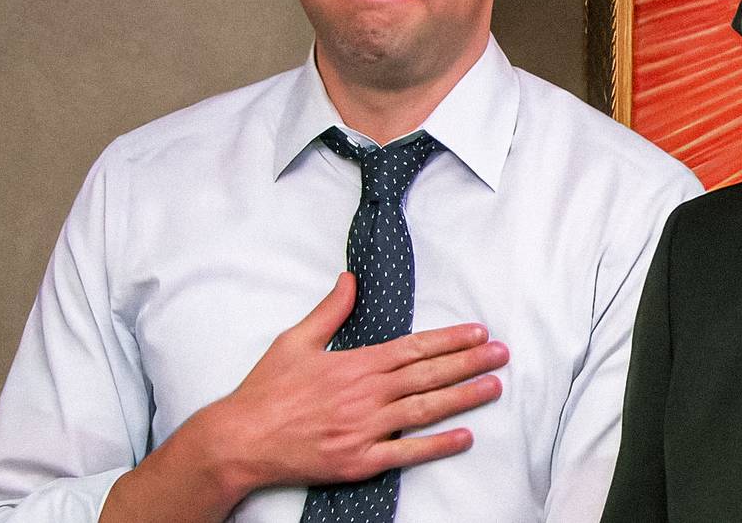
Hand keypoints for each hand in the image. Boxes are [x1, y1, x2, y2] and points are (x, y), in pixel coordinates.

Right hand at [198, 273, 507, 495]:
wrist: (238, 441)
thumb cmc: (265, 392)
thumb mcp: (294, 341)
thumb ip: (328, 311)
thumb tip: (349, 280)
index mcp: (354, 364)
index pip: (414, 348)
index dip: (450, 340)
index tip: (478, 332)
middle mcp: (366, 395)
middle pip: (429, 375)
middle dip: (469, 363)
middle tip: (502, 355)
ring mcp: (365, 429)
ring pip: (425, 410)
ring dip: (463, 398)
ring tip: (493, 387)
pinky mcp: (359, 461)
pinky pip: (407, 453)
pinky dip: (437, 445)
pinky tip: (465, 437)